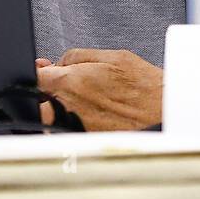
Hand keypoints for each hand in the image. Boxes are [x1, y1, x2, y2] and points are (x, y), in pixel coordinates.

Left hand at [35, 49, 162, 131]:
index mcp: (72, 82)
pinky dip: (68, 125)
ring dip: (54, 111)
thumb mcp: (113, 56)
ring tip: (77, 103)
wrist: (165, 113)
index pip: (34, 77)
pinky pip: (64, 134)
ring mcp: (73, 128)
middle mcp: (68, 107)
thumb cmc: (145, 87)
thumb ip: (78, 56)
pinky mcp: (83, 143)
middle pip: (35, 103)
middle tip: (57, 89)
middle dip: (41, 95)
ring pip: (48, 121)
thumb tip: (59, 62)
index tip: (41, 72)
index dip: (35, 72)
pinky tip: (88, 116)